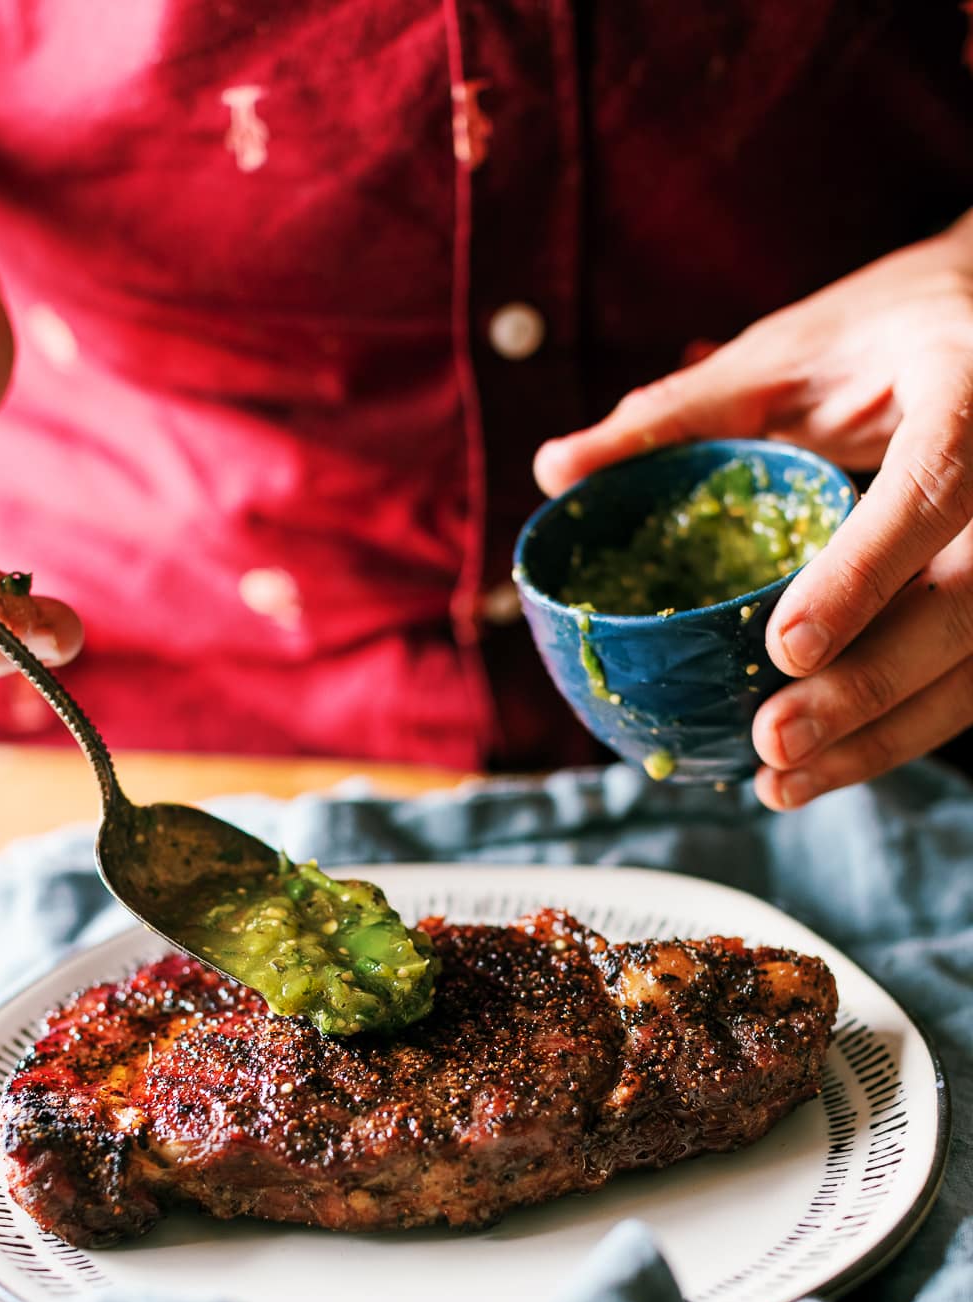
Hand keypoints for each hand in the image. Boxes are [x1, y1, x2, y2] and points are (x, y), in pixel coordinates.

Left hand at [533, 215, 972, 805]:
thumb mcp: (780, 355)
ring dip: (883, 735)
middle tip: (772, 742)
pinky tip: (823, 769)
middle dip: (871, 685)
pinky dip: (896, 732)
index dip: (865, 571)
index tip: (786, 647)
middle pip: (969, 598)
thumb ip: (677, 414)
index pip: (934, 485)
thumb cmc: (877, 335)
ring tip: (781, 781)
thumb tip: (555, 470)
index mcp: (967, 386)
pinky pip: (970, 678)